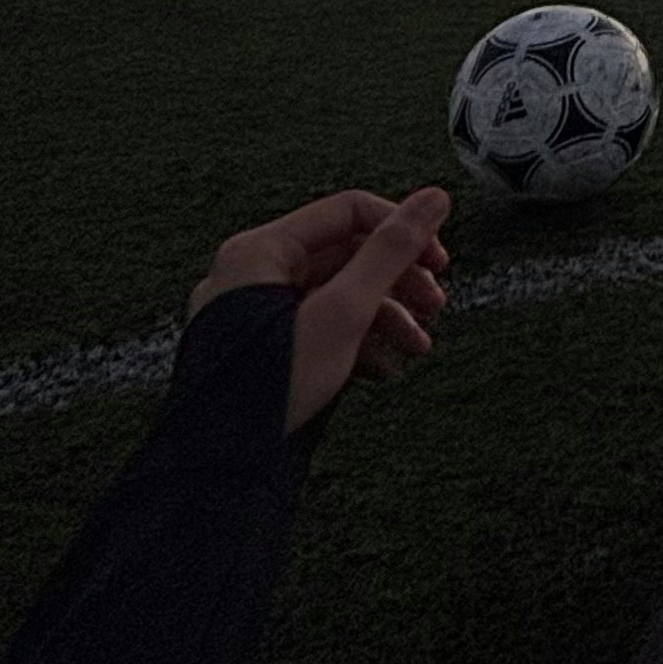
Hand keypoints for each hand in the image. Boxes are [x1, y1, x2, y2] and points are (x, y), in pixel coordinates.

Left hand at [189, 188, 452, 432]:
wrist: (224, 463)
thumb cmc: (268, 386)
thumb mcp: (343, 312)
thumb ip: (391, 252)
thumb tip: (432, 201)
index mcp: (260, 250)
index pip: (348, 211)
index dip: (401, 231)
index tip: (438, 259)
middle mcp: (251, 275)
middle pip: (343, 255)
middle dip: (397, 283)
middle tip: (434, 305)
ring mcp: (253, 315)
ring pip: (334, 296)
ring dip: (385, 317)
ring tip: (416, 346)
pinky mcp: (261, 351)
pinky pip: (316, 329)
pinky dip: (354, 343)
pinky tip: (381, 368)